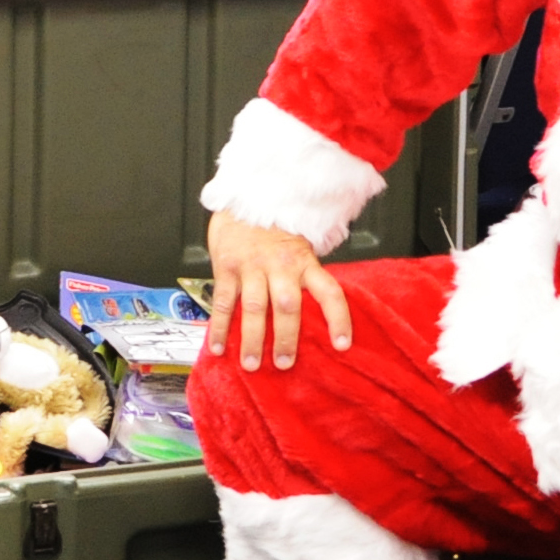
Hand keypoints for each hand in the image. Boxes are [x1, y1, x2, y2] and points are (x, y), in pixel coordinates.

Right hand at [205, 211, 350, 371]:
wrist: (245, 195)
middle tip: (284, 363)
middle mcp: (280, 265)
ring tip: (251, 364)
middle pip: (287, 306)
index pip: (329, 291)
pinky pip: (224, 302)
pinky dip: (219, 328)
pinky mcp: (227, 266)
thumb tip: (316, 314)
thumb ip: (304, 275)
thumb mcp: (299, 244)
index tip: (342, 345)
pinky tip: (217, 347)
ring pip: (254, 308)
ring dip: (252, 340)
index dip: (338, 319)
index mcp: (303, 261)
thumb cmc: (274, 225)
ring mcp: (252, 266)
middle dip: (286, 338)